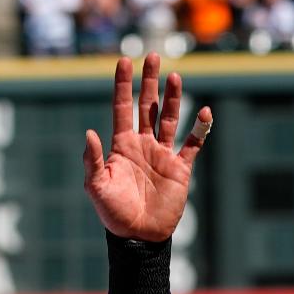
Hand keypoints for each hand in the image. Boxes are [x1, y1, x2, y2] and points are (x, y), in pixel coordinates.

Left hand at [82, 53, 210, 241]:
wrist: (138, 236)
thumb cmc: (113, 213)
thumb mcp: (96, 187)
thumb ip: (93, 160)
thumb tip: (90, 132)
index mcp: (122, 145)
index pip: (122, 107)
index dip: (123, 85)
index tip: (124, 61)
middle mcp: (143, 144)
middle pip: (147, 106)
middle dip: (149, 82)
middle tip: (152, 56)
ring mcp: (162, 154)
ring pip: (170, 119)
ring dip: (173, 98)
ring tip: (175, 76)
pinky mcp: (180, 168)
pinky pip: (192, 144)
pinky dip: (200, 129)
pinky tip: (204, 111)